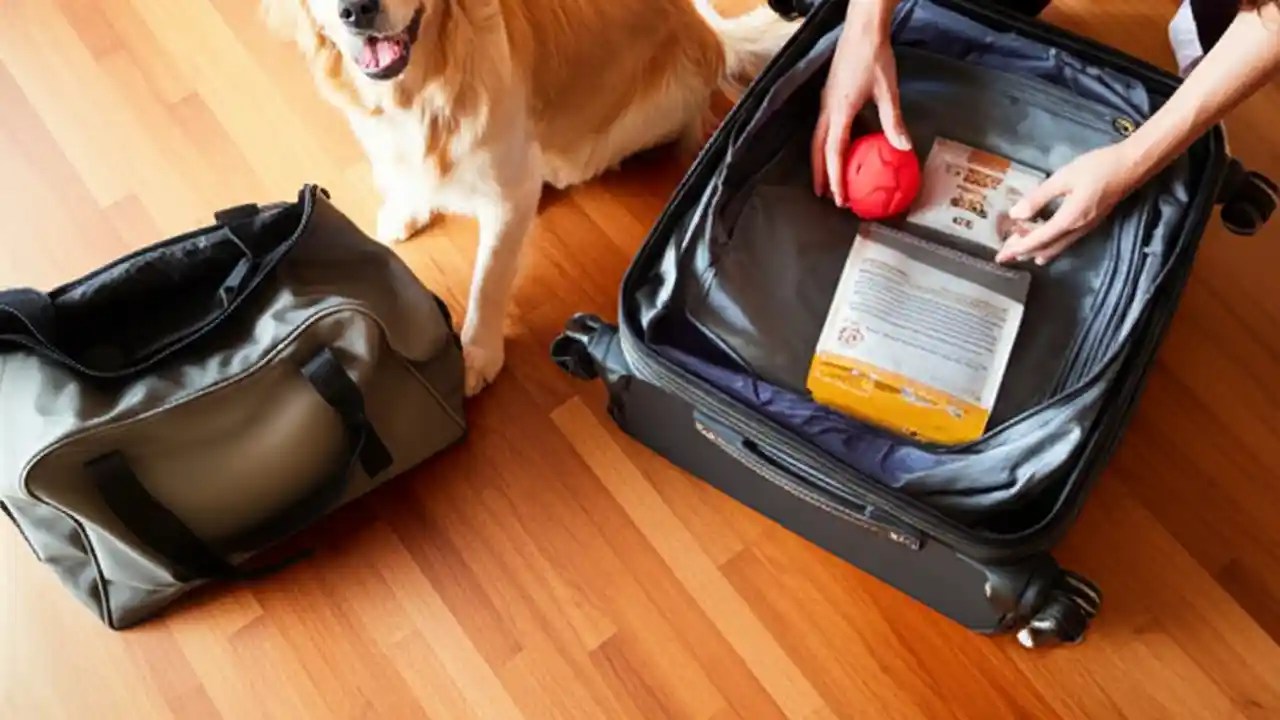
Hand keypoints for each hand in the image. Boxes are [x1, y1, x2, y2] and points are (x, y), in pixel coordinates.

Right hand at [811, 15, 910, 207]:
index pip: (834, 152)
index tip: (839, 197)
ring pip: (818, 139)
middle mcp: (827, 109)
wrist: (862, 30)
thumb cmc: (875, 57)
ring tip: (828, 178)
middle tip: (826, 195)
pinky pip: (825, 126)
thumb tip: (904, 147)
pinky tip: (840, 149)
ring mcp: (826, 102)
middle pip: (818, 149)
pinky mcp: (830, 95)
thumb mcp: (888, 91)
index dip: (835, 178)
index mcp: (839, 111)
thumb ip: (893, 121)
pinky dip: (828, 144)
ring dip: (821, 160)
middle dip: (820, 174)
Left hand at [995, 143, 1142, 264]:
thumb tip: (1015, 214)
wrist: (1133, 165)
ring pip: (1057, 247)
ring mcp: (1086, 228)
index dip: (1018, 248)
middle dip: (1024, 253)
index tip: (1001, 256)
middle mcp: (1077, 229)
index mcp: (1068, 220)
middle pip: (1046, 248)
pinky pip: (1066, 241)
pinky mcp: (1091, 222)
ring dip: (1037, 250)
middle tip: (1005, 256)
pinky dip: (1050, 244)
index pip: (1037, 240)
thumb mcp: (1063, 178)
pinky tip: (1045, 241)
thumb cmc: (1098, 167)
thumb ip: (1038, 197)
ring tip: (1020, 251)